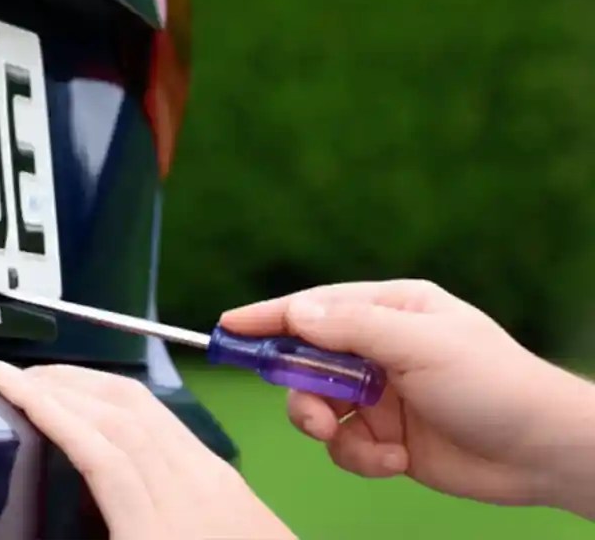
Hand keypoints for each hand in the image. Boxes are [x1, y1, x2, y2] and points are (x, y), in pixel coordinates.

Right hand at [0, 362, 294, 539]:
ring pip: (150, 411)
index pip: (95, 446)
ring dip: (94, 385)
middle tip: (18, 374)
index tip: (5, 379)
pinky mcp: (230, 480)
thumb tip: (29, 527)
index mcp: (158, 533)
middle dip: (63, 383)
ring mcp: (216, 481)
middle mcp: (190, 495)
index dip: (45, 406)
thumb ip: (89, 532)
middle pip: (121, 415)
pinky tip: (108, 410)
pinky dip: (129, 404)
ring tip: (52, 381)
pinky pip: (173, 426)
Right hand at [221, 279, 593, 512]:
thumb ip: (350, 327)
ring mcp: (381, 395)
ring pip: (318, 409)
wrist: (542, 452)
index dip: (267, 318)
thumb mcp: (419, 344)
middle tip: (314, 416)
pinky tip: (396, 462)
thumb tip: (296, 312)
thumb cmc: (494, 383)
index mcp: (390, 310)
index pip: (313, 309)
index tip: (227, 328)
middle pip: (306, 364)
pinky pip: (344, 447)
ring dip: (333, 433)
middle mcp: (380, 349)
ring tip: (369, 448)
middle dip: (303, 393)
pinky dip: (362, 458)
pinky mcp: (386, 438)